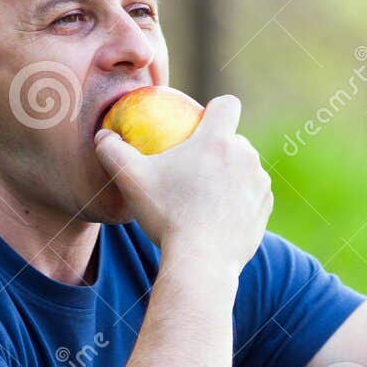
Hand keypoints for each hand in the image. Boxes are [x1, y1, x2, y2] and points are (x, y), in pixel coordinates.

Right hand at [94, 94, 272, 271]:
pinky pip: (252, 196)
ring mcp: (259, 183)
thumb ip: (113, 151)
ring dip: (231, 176)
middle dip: (219, 148)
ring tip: (207, 196)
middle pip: (235, 140)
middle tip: (195, 170)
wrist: (201, 261)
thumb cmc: (166, 216)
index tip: (202, 122)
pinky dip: (239, 201)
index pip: (227, 105)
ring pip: (246, 169)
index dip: (216, 109)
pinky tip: (220, 216)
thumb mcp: (131, 181)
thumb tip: (102, 135)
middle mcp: (246, 155)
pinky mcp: (264, 209)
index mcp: (217, 140)